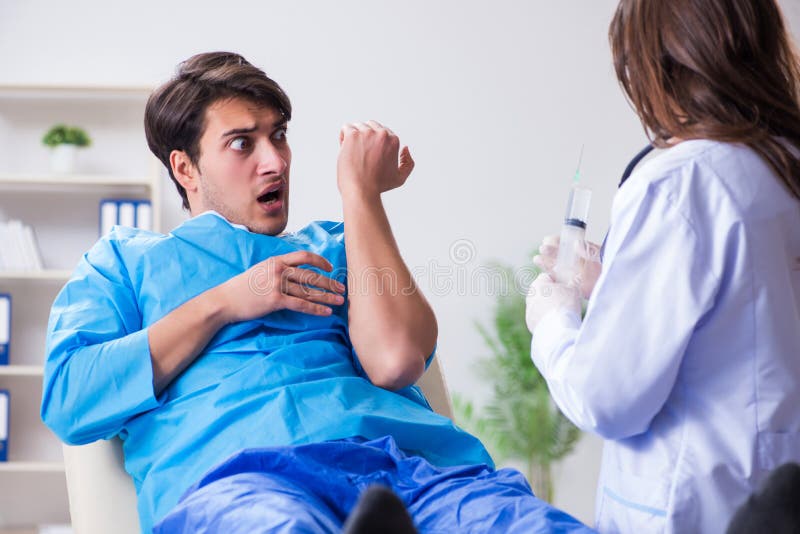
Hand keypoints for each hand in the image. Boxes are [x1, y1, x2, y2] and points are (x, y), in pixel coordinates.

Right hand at [214, 251, 345, 322]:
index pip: (304, 256)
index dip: (320, 261)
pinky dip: (316, 309)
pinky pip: (301, 304)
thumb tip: (295, 273)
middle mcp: (279, 270)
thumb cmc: (242, 287)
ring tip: (340, 301)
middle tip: (342, 288)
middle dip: (330, 282)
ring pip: (309, 290)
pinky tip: (327, 312)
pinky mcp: (275, 300)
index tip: (331, 268)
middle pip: (311, 275)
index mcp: (276, 260)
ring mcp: (277, 284)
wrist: (225, 300)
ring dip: (327, 296)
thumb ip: (277, 268)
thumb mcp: (260, 270)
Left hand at [337, 120, 414, 198]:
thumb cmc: (378, 186)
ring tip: (352, 153)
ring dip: (354, 138)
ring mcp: (367, 133)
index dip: (373, 143)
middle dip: (364, 137)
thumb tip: (405, 148)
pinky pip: (346, 128)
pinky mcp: (353, 135)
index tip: (369, 155)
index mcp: (393, 140)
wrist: (362, 190)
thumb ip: (408, 164)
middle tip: (360, 154)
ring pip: (357, 126)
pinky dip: (343, 137)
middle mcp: (382, 134)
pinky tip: (345, 148)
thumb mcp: (400, 178)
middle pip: (370, 126)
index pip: (381, 131)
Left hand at [525, 273, 580, 331]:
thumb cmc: (565, 305)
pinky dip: (546, 319)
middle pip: (542, 292)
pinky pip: (539, 318)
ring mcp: (529, 310)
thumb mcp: (574, 290)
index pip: (546, 277)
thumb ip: (574, 282)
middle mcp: (530, 296)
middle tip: (564, 301)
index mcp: (538, 284)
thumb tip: (576, 279)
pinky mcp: (530, 323)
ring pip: (539, 305)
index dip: (557, 281)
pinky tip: (555, 322)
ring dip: (547, 308)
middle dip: (551, 295)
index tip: (565, 288)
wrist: (557, 329)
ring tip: (561, 313)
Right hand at [532, 235, 601, 298]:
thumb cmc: (608, 265)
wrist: (615, 282)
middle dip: (549, 252)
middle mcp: (572, 260)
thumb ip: (587, 249)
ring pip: (555, 267)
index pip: (563, 243)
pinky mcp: (571, 285)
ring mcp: (571, 273)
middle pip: (557, 255)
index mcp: (578, 250)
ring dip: (546, 263)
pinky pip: (558, 281)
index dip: (555, 241)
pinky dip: (550, 277)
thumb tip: (576, 243)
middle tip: (543, 248)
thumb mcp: (599, 254)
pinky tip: (544, 274)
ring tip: (537, 259)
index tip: (549, 240)